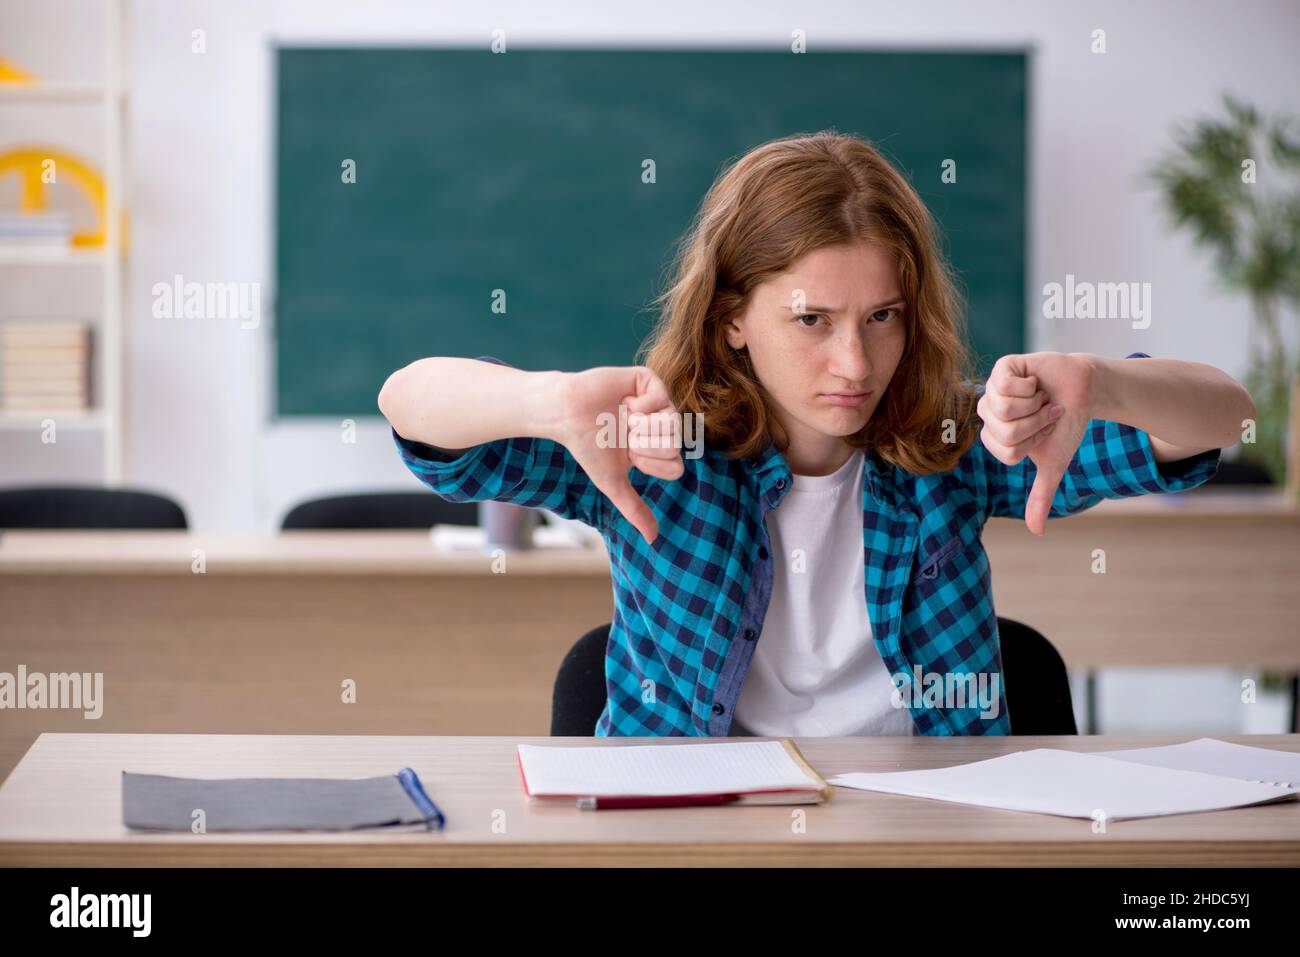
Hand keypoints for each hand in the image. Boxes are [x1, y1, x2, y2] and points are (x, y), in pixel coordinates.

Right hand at [555, 366, 684, 543]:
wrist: (567, 416)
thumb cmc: (588, 448)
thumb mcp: (613, 483)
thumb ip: (635, 509)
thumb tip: (654, 540)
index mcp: (659, 449)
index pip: (676, 467)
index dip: (650, 465)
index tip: (628, 456)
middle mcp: (663, 425)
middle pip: (676, 445)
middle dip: (644, 445)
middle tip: (623, 435)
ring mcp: (659, 401)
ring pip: (673, 422)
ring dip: (640, 426)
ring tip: (622, 419)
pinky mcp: (649, 380)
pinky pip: (661, 398)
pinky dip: (638, 406)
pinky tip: (622, 402)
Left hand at [977, 353, 1095, 535]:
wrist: (1084, 391)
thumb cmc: (1065, 426)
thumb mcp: (1053, 463)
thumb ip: (1040, 495)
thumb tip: (1036, 532)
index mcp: (993, 436)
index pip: (1005, 451)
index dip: (1032, 443)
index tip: (1043, 433)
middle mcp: (988, 412)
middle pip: (1005, 431)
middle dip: (1037, 424)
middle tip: (1046, 413)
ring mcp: (992, 389)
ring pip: (1005, 409)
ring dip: (1035, 405)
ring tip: (1042, 398)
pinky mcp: (1002, 367)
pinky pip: (1005, 385)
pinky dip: (1030, 386)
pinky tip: (1035, 382)